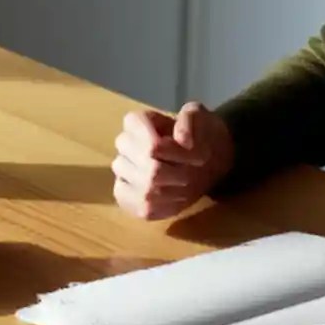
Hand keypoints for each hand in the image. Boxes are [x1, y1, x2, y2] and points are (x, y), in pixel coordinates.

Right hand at [112, 102, 233, 219]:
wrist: (202, 154)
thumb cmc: (199, 133)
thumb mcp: (201, 116)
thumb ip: (191, 120)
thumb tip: (182, 140)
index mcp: (136, 122)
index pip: (152, 146)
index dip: (178, 155)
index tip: (199, 156)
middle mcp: (123, 146)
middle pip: (150, 170)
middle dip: (178, 174)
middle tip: (192, 172)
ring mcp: (122, 172)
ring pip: (146, 190)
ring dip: (173, 190)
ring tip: (184, 184)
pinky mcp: (126, 196)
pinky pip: (141, 208)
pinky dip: (164, 206)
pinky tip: (175, 197)